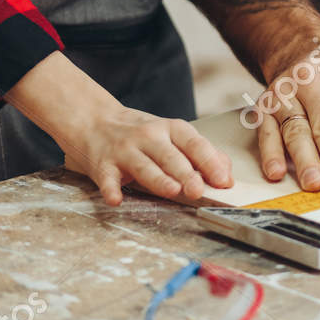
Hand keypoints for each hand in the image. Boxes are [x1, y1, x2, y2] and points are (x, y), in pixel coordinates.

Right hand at [7, 51, 232, 205]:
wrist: (93, 121)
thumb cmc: (140, 133)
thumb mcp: (171, 135)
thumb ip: (200, 153)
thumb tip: (227, 175)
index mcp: (171, 129)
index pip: (195, 144)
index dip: (210, 162)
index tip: (223, 180)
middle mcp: (149, 137)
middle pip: (171, 156)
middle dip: (186, 174)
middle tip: (199, 190)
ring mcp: (124, 151)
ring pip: (144, 167)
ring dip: (158, 179)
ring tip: (172, 191)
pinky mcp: (102, 165)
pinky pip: (108, 179)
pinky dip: (112, 190)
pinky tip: (117, 199)